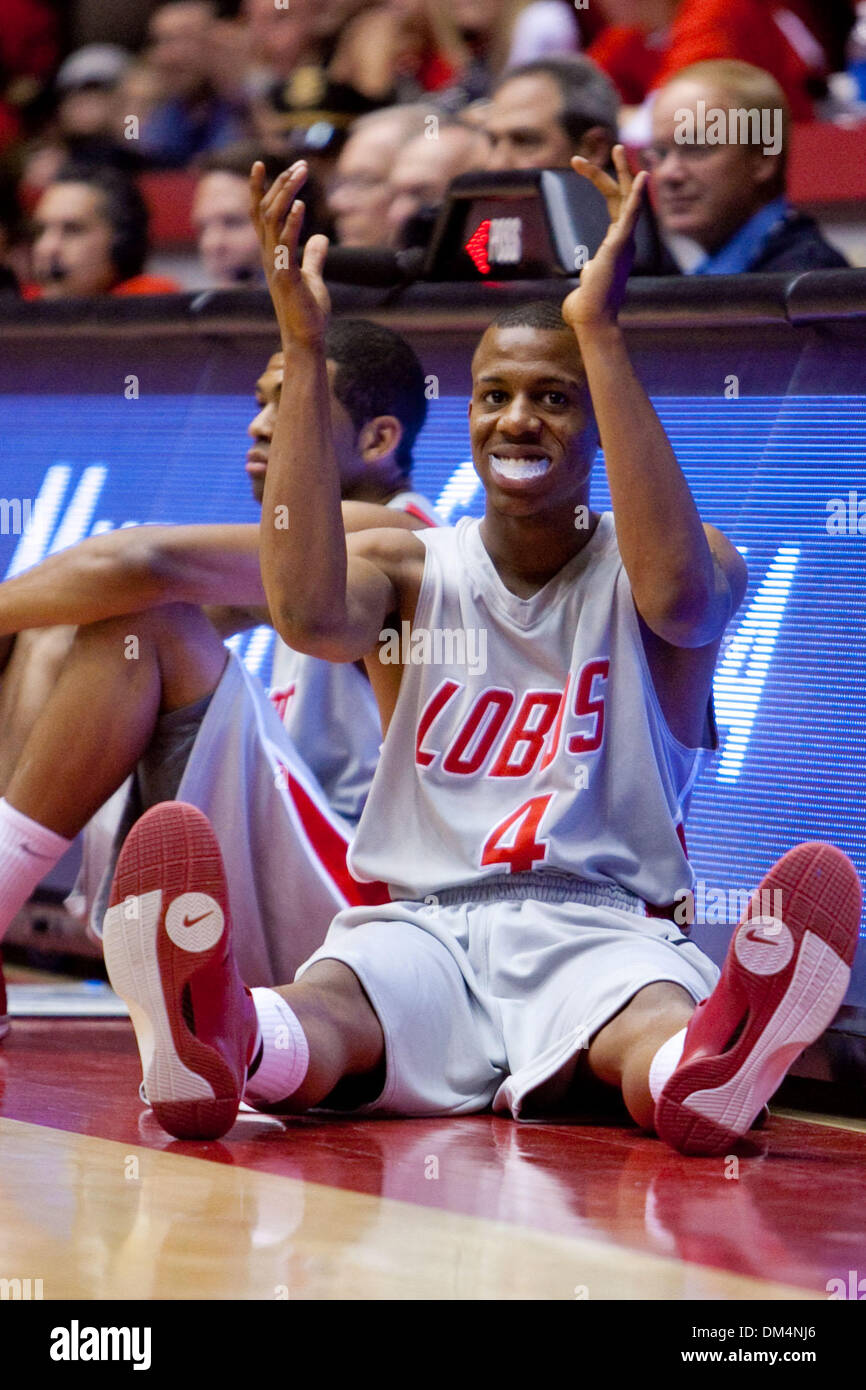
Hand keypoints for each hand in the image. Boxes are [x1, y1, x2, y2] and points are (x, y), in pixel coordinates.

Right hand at [249, 160, 330, 348]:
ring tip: (300, 174)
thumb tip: (321, 238)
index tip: (261, 163)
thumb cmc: (307, 311)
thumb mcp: (312, 277)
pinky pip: (286, 244)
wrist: (306, 338)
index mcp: (272, 254)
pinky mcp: (286, 276)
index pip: (259, 214)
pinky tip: (302, 205)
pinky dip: (293, 223)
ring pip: (272, 221)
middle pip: (264, 210)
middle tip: (298, 164)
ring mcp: (275, 265)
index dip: (258, 188)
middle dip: (278, 184)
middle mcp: (268, 256)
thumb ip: (314, 256)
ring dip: (286, 195)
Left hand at [562, 146, 647, 331]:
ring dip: (624, 174)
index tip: (579, 163)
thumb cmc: (587, 306)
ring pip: (627, 201)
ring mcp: (624, 242)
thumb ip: (590, 269)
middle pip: (621, 196)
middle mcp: (624, 239)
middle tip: (612, 146)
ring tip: (618, 149)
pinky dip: (636, 196)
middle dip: (616, 170)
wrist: (592, 319)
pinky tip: (640, 177)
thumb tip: (588, 267)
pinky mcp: (620, 247)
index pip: (612, 203)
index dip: (599, 181)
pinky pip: (632, 217)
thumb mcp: (589, 280)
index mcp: (616, 242)